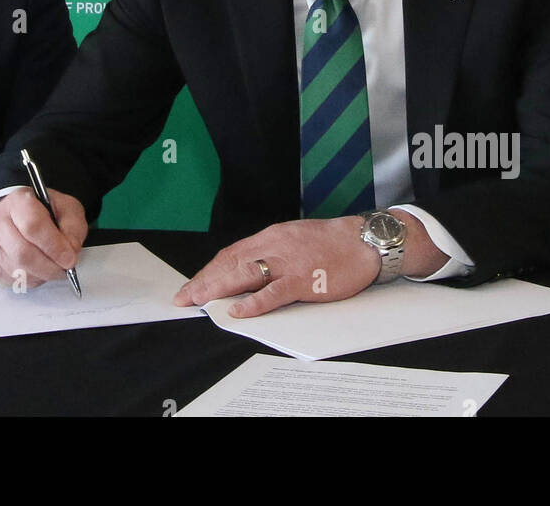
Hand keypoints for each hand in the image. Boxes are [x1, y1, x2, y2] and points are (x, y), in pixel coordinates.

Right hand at [0, 187, 87, 288]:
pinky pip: (14, 281)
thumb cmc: (45, 211)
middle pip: (22, 253)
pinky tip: (40, 269)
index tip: (70, 258)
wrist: (19, 215)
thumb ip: (73, 227)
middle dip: (50, 267)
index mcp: (18, 202)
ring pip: (18, 271)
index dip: (54, 246)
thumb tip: (70, 252)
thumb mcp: (66, 208)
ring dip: (43, 275)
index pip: (33, 226)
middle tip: (66, 268)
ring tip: (54, 266)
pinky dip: (33, 280)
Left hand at [173, 217, 382, 317]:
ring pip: (245, 275)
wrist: (364, 241)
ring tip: (200, 301)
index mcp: (270, 237)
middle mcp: (274, 246)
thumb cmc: (331, 243)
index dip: (209, 270)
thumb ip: (271, 252)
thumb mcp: (294, 239)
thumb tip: (246, 268)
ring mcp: (288, 263)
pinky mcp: (304, 279)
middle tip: (185, 297)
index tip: (193, 284)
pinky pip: (273, 293)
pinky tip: (238, 311)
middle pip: (230, 263)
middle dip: (205, 281)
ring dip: (219, 288)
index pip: (231, 254)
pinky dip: (253, 303)